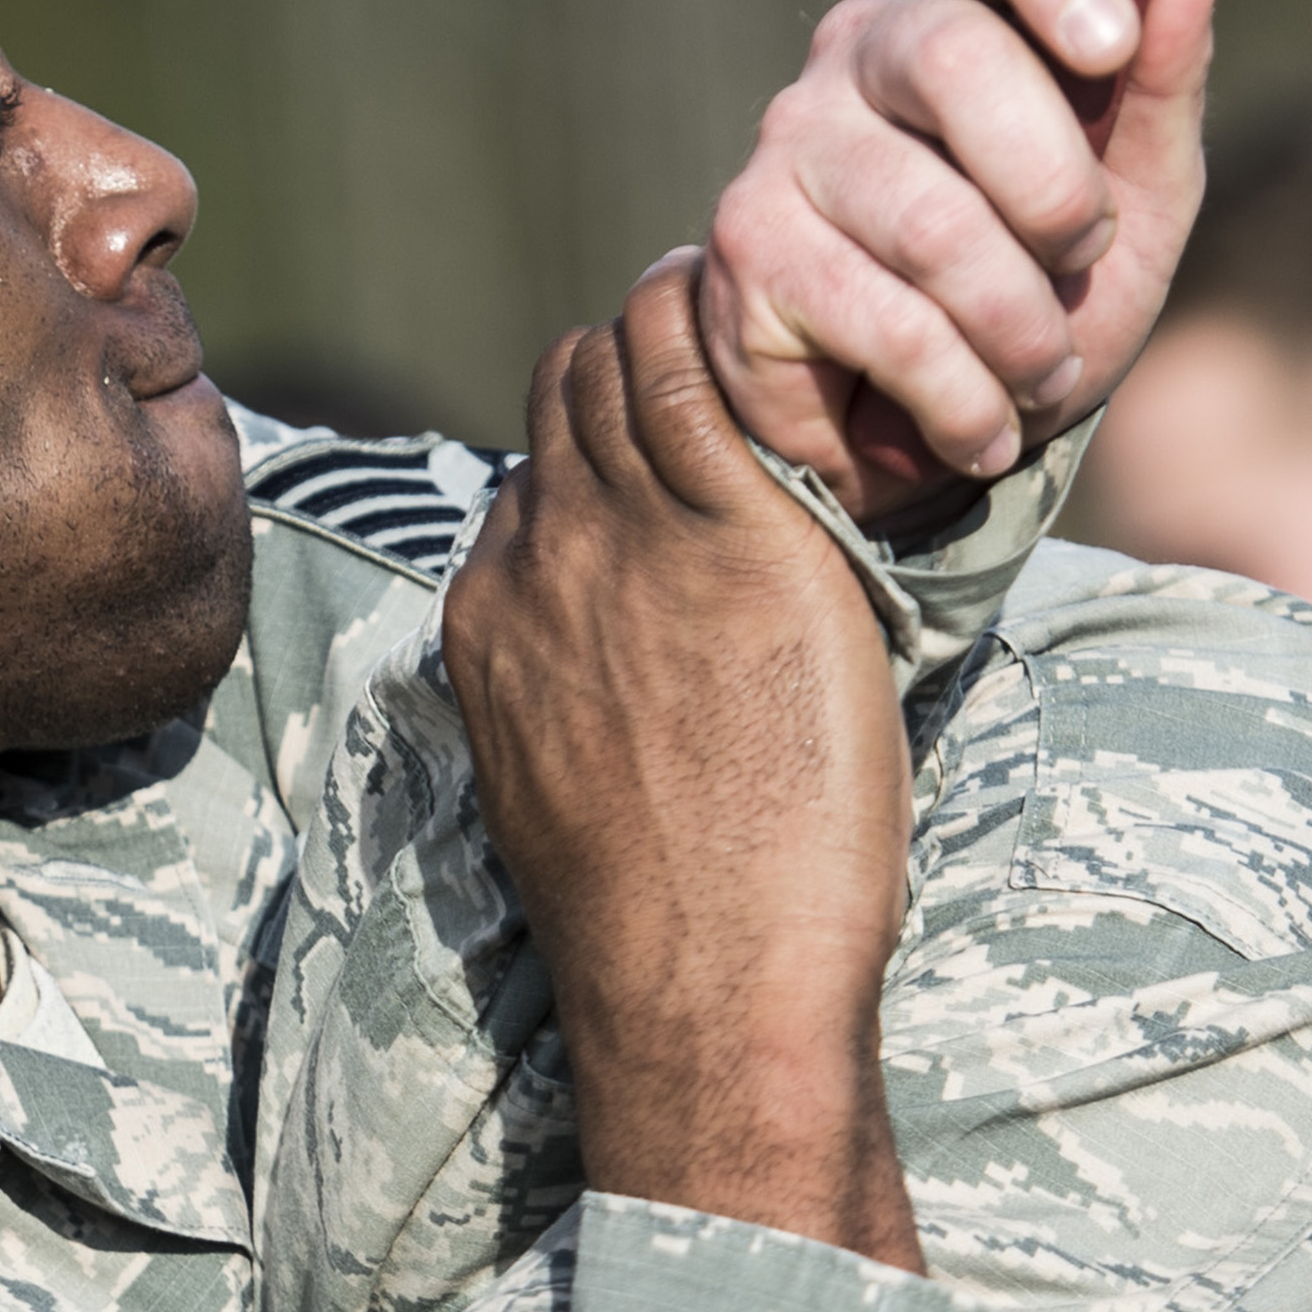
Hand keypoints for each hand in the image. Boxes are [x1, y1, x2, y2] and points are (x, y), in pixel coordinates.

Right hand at [446, 251, 920, 1266]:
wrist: (711, 986)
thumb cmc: (682, 923)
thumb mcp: (583, 786)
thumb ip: (591, 692)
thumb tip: (657, 671)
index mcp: (492, 618)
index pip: (537, 468)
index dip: (613, 437)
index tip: (690, 443)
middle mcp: (537, 558)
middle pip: (568, 386)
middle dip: (648, 358)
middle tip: (751, 361)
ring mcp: (623, 539)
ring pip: (623, 352)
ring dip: (696, 325)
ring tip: (789, 327)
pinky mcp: (731, 533)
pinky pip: (702, 364)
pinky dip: (744, 332)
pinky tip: (820, 336)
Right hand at [703, 0, 1230, 521]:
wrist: (926, 441)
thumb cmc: (1040, 296)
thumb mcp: (1138, 201)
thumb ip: (1167, 79)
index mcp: (963, 7)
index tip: (1113, 44)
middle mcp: (862, 52)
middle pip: (958, 54)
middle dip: (1054, 188)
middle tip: (1081, 257)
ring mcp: (791, 143)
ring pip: (931, 219)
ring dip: (1019, 326)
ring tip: (1036, 373)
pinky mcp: (749, 247)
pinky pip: (887, 321)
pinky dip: (963, 396)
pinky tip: (978, 423)